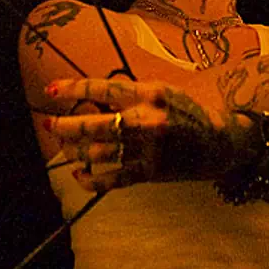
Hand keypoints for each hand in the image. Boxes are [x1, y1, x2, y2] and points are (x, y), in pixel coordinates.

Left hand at [44, 78, 250, 192]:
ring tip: (65, 146)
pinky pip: (112, 179)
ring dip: (76, 150)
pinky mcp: (149, 172)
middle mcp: (147, 120)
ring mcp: (148, 149)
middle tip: (51, 124)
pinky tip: (79, 174)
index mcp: (150, 93)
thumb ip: (130, 95)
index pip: (103, 89)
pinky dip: (91, 179)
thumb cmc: (186, 111)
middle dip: (67, 125)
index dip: (74, 89)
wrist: (217, 142)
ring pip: (99, 152)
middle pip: (95, 124)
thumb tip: (91, 100)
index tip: (52, 90)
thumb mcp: (161, 91)